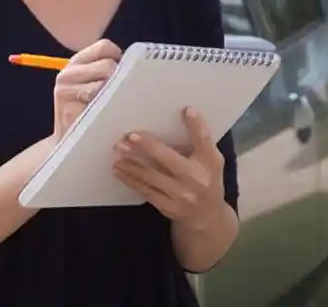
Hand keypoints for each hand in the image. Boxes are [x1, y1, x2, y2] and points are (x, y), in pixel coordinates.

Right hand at [51, 39, 120, 141]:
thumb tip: (142, 68)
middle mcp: (67, 74)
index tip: (122, 76)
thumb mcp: (95, 87)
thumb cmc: (90, 114)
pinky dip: (108, 113)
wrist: (69, 145)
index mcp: (76, 63)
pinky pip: (98, 106)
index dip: (119, 58)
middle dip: (119, 80)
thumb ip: (110, 73)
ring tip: (115, 109)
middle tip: (121, 97)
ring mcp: (65, 93)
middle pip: (108, 66)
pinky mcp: (68, 112)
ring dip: (114, 98)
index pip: (105, 47)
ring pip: (104, 85)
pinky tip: (109, 121)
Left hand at [112, 107, 227, 228]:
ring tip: (118, 149)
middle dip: (148, 146)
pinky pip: (145, 190)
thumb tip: (173, 117)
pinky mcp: (168, 207)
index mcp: (210, 162)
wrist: (207, 218)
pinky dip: (130, 179)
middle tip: (130, 135)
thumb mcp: (209, 162)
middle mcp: (197, 178)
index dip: (197, 126)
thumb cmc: (205, 180)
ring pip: (151, 175)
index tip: (187, 109)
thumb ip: (197, 144)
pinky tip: (118, 170)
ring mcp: (181, 195)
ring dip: (132, 162)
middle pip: (169, 159)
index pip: (204, 141)